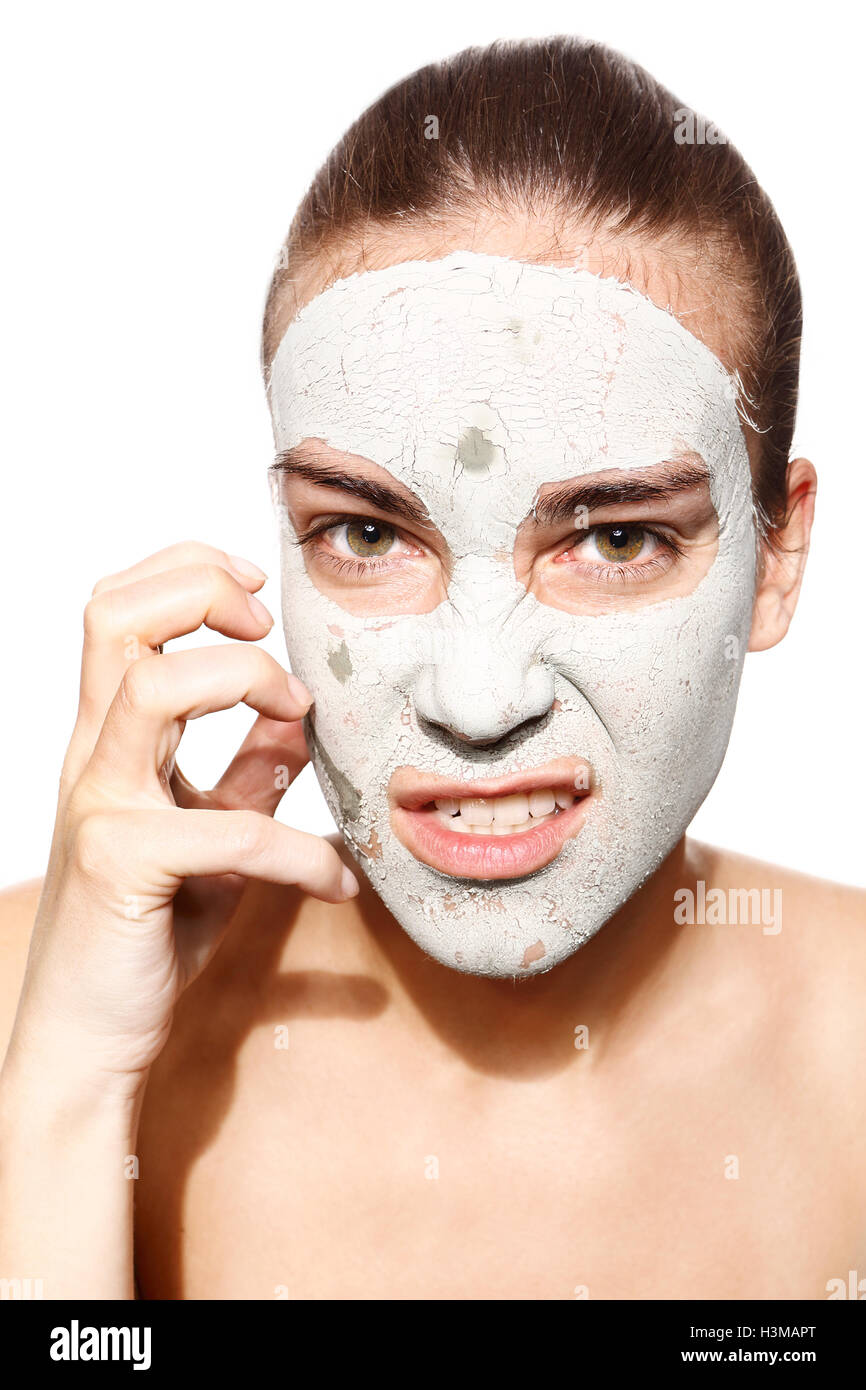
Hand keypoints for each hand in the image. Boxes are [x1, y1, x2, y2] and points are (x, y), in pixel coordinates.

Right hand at [6, 541, 356, 1096]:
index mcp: (109, 741)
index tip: (256, 589)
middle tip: (267, 625)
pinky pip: (222, 828)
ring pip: (149, 689)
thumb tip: (298, 717)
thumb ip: (248, 775)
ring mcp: (99, 806)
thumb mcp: (211, 838)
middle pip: (114, 618)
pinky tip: (334, 882)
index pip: (117, 612)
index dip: (183, 573)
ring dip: (242, 678)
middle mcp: (92, 757)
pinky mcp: (120, 866)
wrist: (89, 1040)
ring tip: (298, 711)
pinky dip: (295, 849)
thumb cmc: (146, 932)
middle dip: (199, 591)